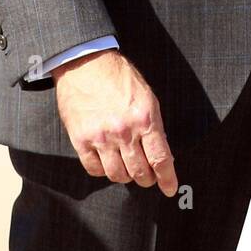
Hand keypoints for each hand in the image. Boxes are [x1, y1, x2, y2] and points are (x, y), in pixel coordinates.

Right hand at [52, 49, 177, 195]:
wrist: (85, 62)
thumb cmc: (118, 76)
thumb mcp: (146, 96)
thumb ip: (153, 125)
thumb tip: (159, 153)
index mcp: (144, 118)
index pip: (161, 159)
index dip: (168, 179)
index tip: (169, 188)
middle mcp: (124, 131)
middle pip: (140, 172)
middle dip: (146, 178)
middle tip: (146, 175)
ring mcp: (101, 137)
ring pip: (118, 175)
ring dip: (125, 176)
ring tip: (126, 166)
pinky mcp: (81, 139)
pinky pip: (95, 170)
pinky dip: (103, 170)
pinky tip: (106, 160)